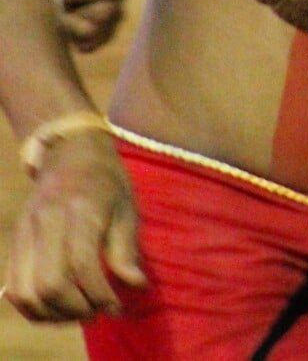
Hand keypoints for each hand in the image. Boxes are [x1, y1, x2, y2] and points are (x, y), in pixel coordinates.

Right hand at [5, 132, 145, 321]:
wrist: (69, 153)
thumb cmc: (107, 181)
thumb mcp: (127, 207)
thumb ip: (126, 248)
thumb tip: (134, 285)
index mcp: (81, 210)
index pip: (82, 266)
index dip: (99, 295)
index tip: (116, 307)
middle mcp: (47, 222)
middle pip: (49, 284)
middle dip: (75, 308)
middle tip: (96, 311)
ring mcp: (25, 232)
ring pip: (25, 291)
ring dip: (51, 313)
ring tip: (77, 312)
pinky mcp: (14, 241)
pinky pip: (14, 285)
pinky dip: (32, 306)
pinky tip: (55, 307)